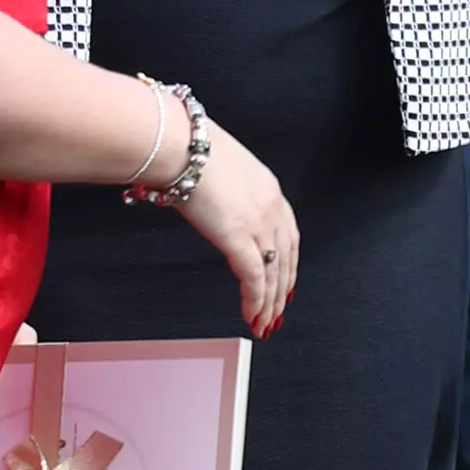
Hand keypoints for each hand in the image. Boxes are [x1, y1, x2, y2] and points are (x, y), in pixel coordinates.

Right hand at [180, 125, 298, 336]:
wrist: (180, 146)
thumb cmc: (190, 149)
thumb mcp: (223, 171)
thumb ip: (228, 193)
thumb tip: (216, 206)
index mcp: (269, 189)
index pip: (289, 235)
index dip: (289, 262)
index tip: (287, 281)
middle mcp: (271, 207)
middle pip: (286, 259)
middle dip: (283, 290)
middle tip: (278, 312)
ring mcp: (258, 223)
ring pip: (274, 273)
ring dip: (270, 303)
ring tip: (264, 323)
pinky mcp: (239, 237)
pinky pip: (254, 277)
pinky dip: (255, 300)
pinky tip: (251, 314)